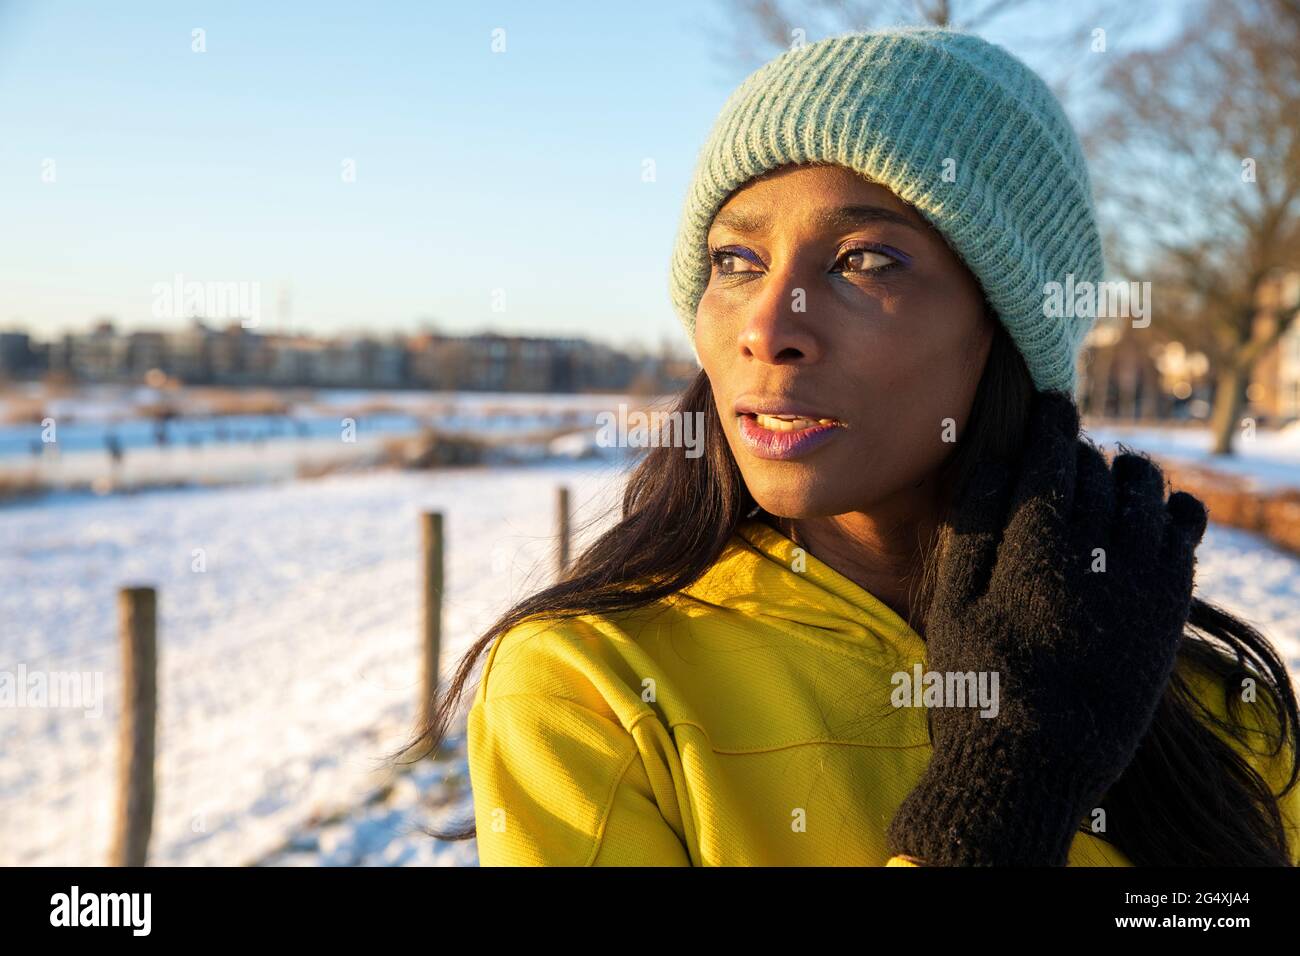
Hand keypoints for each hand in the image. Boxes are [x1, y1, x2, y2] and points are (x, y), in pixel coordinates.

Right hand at [886, 390, 1207, 865]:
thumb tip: (993, 455)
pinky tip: (1155, 511)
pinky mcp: (1169, 607)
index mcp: (1037, 543)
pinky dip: (1173, 507)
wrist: (1034, 761)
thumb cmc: (977, 679)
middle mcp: (1098, 550)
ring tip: (1110, 473)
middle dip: (1079, 452)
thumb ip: (974, 524)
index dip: (1051, 422)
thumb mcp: (953, 601)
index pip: (1054, 455)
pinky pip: (1184, 532)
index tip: (1049, 403)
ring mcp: (1141, 578)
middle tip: (1065, 452)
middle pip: (1096, 470)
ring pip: (1146, 491)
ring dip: (1126, 471)